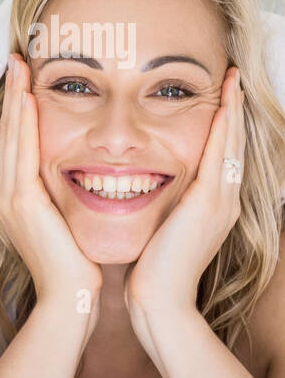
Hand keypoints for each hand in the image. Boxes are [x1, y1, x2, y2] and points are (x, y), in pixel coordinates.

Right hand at [0, 54, 102, 322]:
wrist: (70, 296)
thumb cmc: (76, 264)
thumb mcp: (67, 221)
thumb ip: (64, 196)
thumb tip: (79, 175)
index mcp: (15, 197)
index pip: (16, 142)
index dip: (18, 108)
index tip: (24, 77)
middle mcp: (5, 192)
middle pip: (8, 132)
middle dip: (12, 93)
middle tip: (16, 58)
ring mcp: (9, 195)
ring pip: (12, 135)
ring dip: (15, 98)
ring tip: (19, 66)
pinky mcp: (20, 199)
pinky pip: (22, 149)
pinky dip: (24, 120)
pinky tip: (29, 96)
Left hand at [125, 68, 244, 337]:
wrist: (158, 301)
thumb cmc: (150, 270)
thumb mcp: (160, 228)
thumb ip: (161, 207)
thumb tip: (142, 188)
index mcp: (210, 205)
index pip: (219, 154)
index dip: (222, 124)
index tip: (220, 95)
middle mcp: (223, 200)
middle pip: (233, 144)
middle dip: (235, 109)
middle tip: (235, 76)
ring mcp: (221, 202)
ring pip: (233, 145)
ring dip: (234, 110)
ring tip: (234, 79)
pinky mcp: (210, 205)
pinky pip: (221, 157)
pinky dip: (224, 129)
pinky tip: (224, 105)